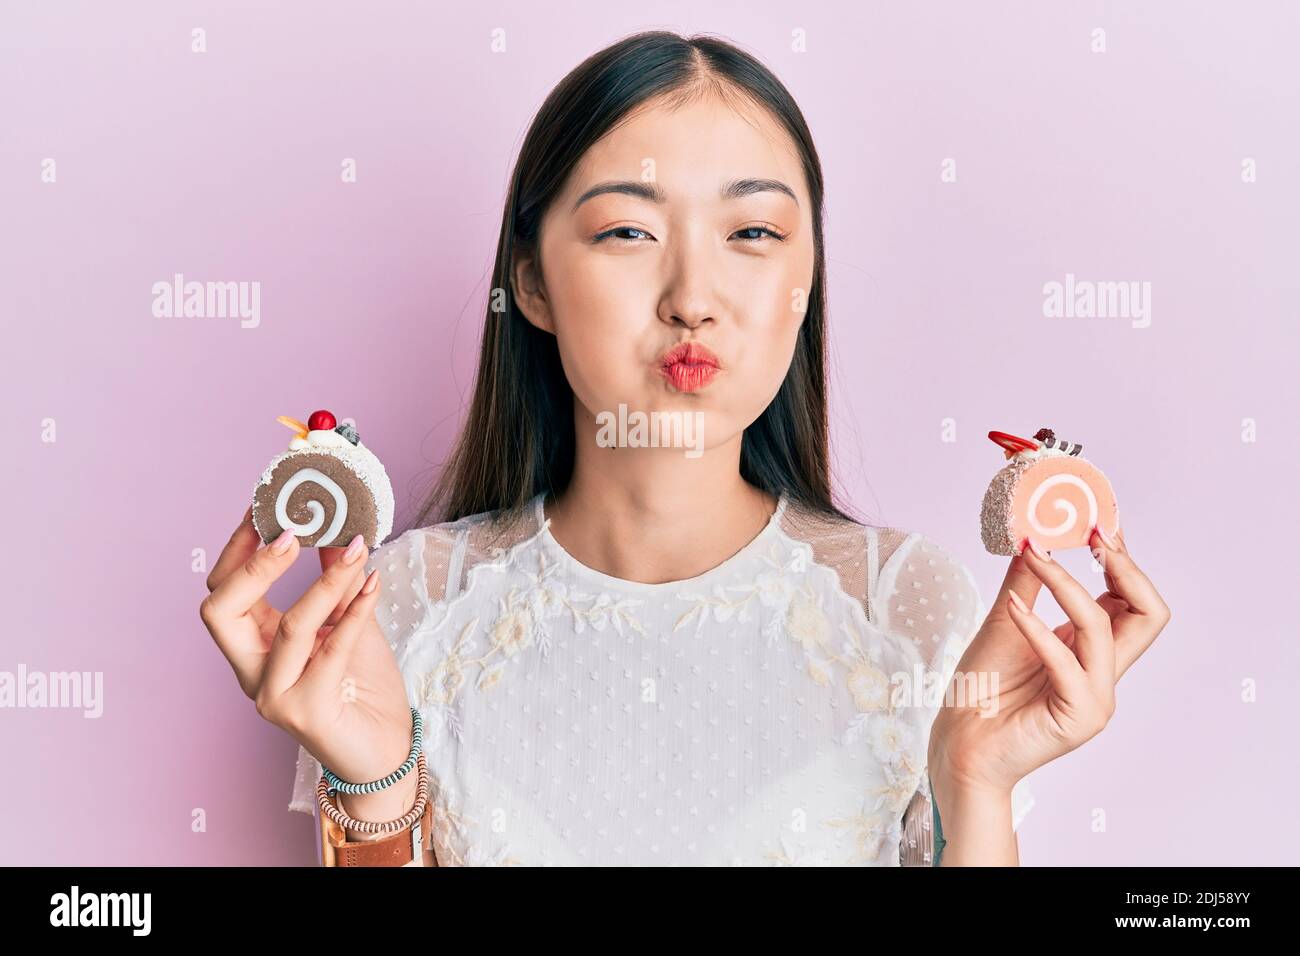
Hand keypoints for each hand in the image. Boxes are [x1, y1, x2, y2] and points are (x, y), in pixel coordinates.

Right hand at [199, 507, 413, 783]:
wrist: (387, 749)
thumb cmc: (362, 687)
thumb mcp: (346, 622)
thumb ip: (334, 583)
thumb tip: (336, 529)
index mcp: (252, 647)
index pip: (222, 592)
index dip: (238, 548)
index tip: (265, 505)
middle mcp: (251, 672)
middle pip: (219, 611)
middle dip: (254, 565)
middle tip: (293, 531)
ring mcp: (274, 695)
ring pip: (288, 627)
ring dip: (325, 582)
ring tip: (355, 548)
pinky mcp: (306, 712)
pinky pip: (331, 650)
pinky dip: (355, 611)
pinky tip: (373, 582)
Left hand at [928, 525, 1171, 796]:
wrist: (959, 745)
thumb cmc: (980, 688)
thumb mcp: (1005, 621)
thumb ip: (1025, 583)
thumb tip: (1034, 534)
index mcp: (1092, 650)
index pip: (1132, 599)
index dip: (1121, 559)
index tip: (1098, 520)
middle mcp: (1103, 672)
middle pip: (1150, 612)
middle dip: (1124, 567)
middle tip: (1091, 534)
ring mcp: (1097, 697)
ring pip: (1108, 628)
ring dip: (1068, 586)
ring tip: (1035, 559)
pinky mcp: (1079, 717)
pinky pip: (1068, 663)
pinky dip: (1039, 629)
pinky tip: (1013, 609)